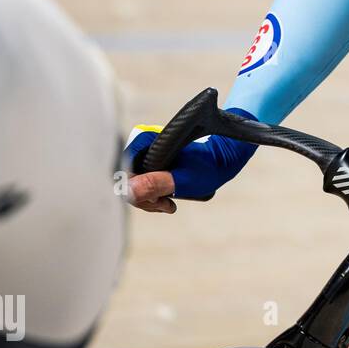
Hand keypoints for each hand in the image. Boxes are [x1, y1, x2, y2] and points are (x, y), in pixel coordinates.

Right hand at [122, 107, 257, 211]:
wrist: (224, 158)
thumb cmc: (208, 166)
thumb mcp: (183, 179)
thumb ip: (156, 184)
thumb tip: (129, 191)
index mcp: (145, 142)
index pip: (124, 172)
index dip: (137, 191)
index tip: (156, 201)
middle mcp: (143, 146)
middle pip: (129, 180)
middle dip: (145, 198)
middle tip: (166, 205)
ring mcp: (147, 155)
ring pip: (136, 184)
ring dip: (150, 199)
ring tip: (169, 205)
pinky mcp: (153, 163)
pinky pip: (144, 184)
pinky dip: (154, 195)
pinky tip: (167, 202)